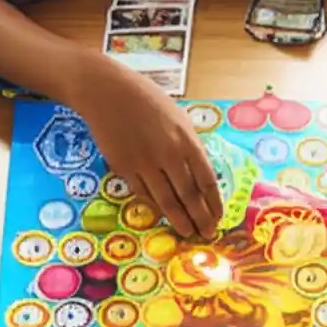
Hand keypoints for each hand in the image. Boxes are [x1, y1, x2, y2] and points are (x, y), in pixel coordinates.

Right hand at [73, 62, 222, 237]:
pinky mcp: (124, 168)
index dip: (214, 203)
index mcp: (186, 140)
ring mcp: (145, 163)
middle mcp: (168, 154)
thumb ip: (189, 145)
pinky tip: (163, 215)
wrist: (107, 93)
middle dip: (200, 219)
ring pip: (166, 200)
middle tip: (207, 234)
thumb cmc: (146, 100)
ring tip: (187, 232)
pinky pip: (143, 193)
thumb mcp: (178, 117)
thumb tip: (199, 174)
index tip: (218, 217)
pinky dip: (155, 207)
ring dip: (179, 220)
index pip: (206, 180)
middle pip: (189, 196)